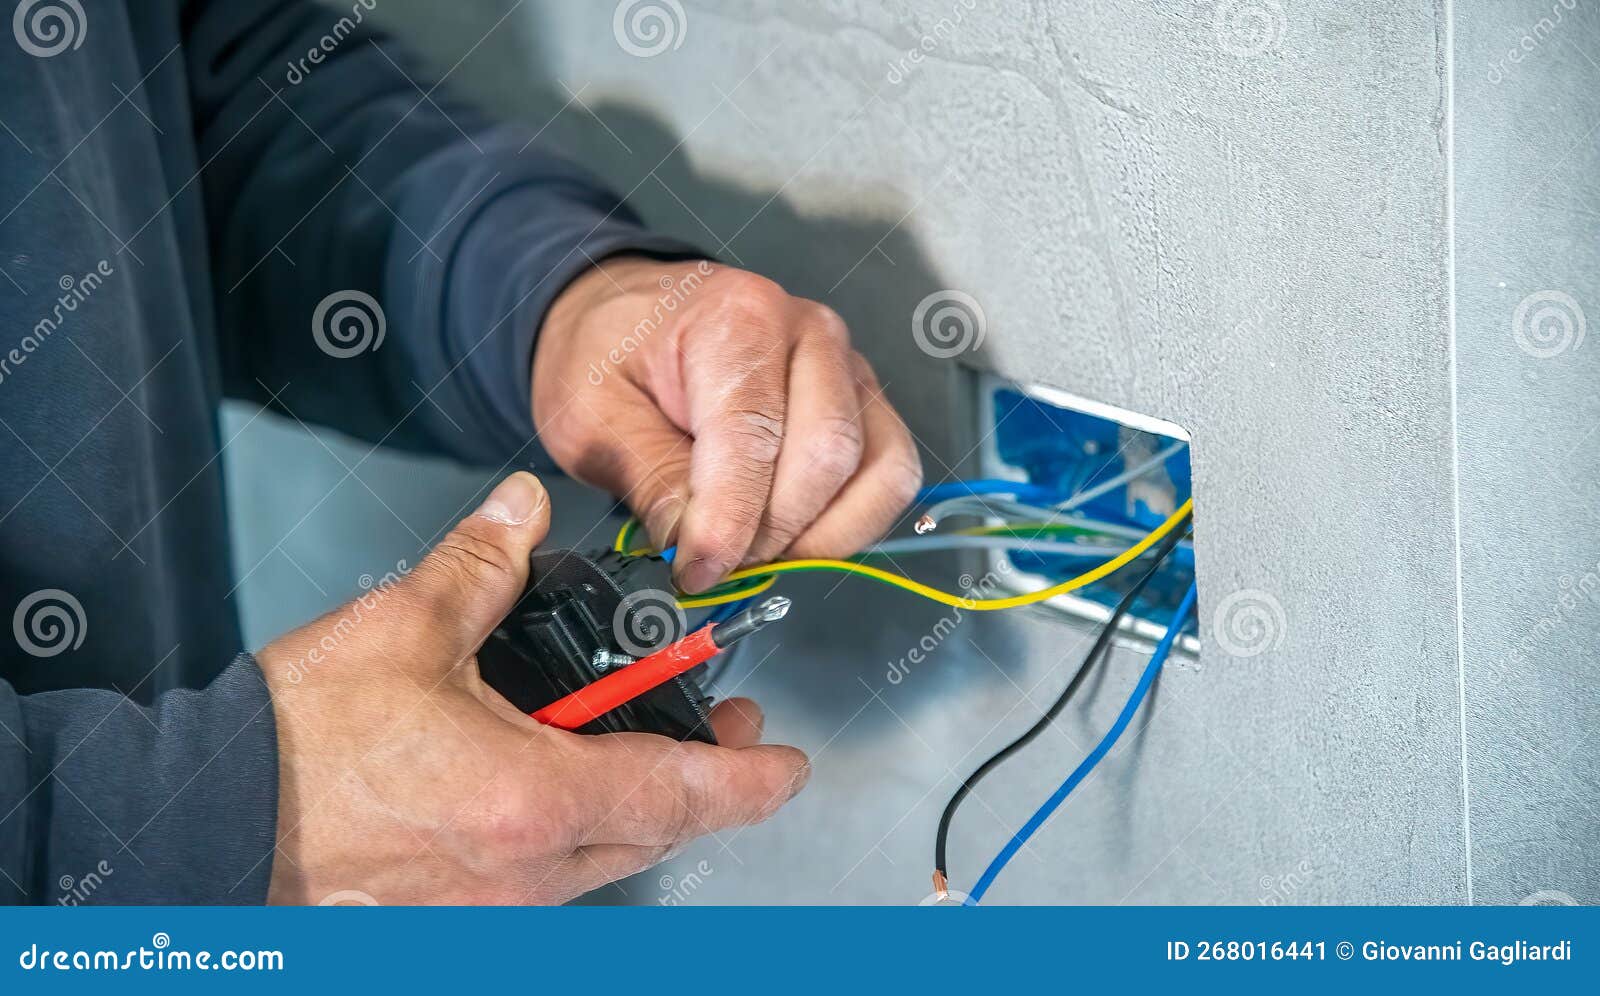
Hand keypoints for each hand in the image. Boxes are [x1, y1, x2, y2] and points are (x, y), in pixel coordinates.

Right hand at [258, 473, 809, 904]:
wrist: (207, 823)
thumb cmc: (297, 746)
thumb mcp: (402, 631)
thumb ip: (481, 565)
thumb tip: (519, 511)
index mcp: (533, 799)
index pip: (682, 794)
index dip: (751, 779)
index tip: (788, 762)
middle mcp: (526, 869)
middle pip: (654, 830)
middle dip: (703, 782)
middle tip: (721, 730)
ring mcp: (490, 903)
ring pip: (605, 857)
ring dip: (638, 803)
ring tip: (634, 743)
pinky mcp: (454, 912)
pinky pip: (548, 876)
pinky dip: (574, 828)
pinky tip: (551, 781)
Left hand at [534, 257, 921, 591]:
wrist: (633, 313)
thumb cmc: (611, 352)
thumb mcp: (592, 414)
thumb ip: (648, 477)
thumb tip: (693, 547)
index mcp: (738, 318)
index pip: (754, 437)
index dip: (729, 522)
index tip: (697, 571)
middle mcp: (811, 333)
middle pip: (828, 456)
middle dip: (773, 531)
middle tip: (718, 561)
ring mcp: (849, 367)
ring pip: (879, 472)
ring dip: (822, 533)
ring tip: (756, 548)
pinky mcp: (866, 402)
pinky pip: (888, 476)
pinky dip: (849, 522)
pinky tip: (791, 533)